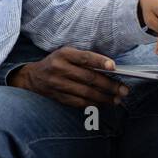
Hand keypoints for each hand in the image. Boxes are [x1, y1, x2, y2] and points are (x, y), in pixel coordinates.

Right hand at [9, 47, 129, 107]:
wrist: (33, 77)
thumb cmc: (56, 62)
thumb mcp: (67, 54)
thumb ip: (85, 59)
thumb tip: (110, 69)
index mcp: (64, 54)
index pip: (85, 57)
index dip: (100, 61)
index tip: (114, 67)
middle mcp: (60, 68)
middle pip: (89, 78)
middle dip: (109, 85)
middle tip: (124, 90)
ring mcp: (58, 84)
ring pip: (86, 93)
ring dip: (104, 98)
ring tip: (117, 99)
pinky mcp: (58, 97)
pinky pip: (79, 102)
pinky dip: (93, 104)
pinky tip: (103, 104)